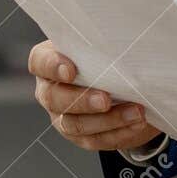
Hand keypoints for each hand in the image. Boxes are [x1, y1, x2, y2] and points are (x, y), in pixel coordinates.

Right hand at [27, 40, 162, 151]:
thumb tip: (126, 37)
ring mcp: (63, 116)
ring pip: (75, 124)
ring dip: (107, 120)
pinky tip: (137, 123)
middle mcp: (50, 90)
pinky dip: (118, 132)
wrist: (126, 85)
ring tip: (136, 112)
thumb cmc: (111, 56)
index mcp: (50, 61)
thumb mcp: (106, 45)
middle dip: (82, 100)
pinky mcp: (81, 136)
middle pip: (54, 98)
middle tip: (106, 99)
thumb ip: (107, 42)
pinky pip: (95, 139)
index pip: (39, 62)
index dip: (51, 66)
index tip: (71, 70)